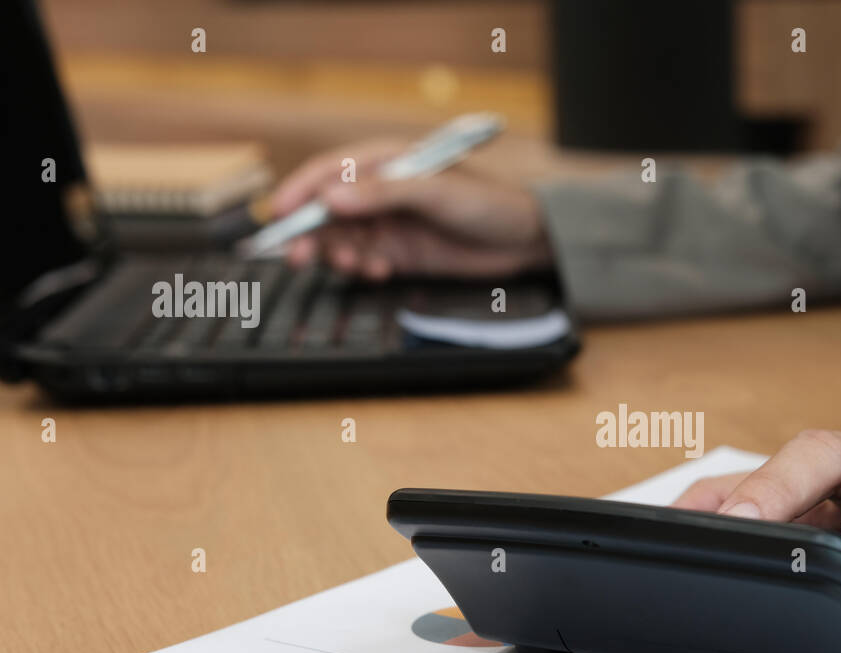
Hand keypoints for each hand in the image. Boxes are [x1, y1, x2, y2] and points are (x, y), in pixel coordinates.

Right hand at [268, 138, 553, 280]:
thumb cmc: (491, 203)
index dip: (301, 191)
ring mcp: (391, 223)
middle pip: (328, 209)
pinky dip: (362, 268)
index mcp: (387, 160)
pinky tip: (377, 271)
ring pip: (343, 238)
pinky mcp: (401, 253)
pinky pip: (366, 260)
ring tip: (355, 264)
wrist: (529, 240)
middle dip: (310, 233)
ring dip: (338, 253)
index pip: (330, 171)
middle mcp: (382, 192)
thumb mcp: (436, 191)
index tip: (279, 215)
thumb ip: (384, 193)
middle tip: (298, 256)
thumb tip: (332, 197)